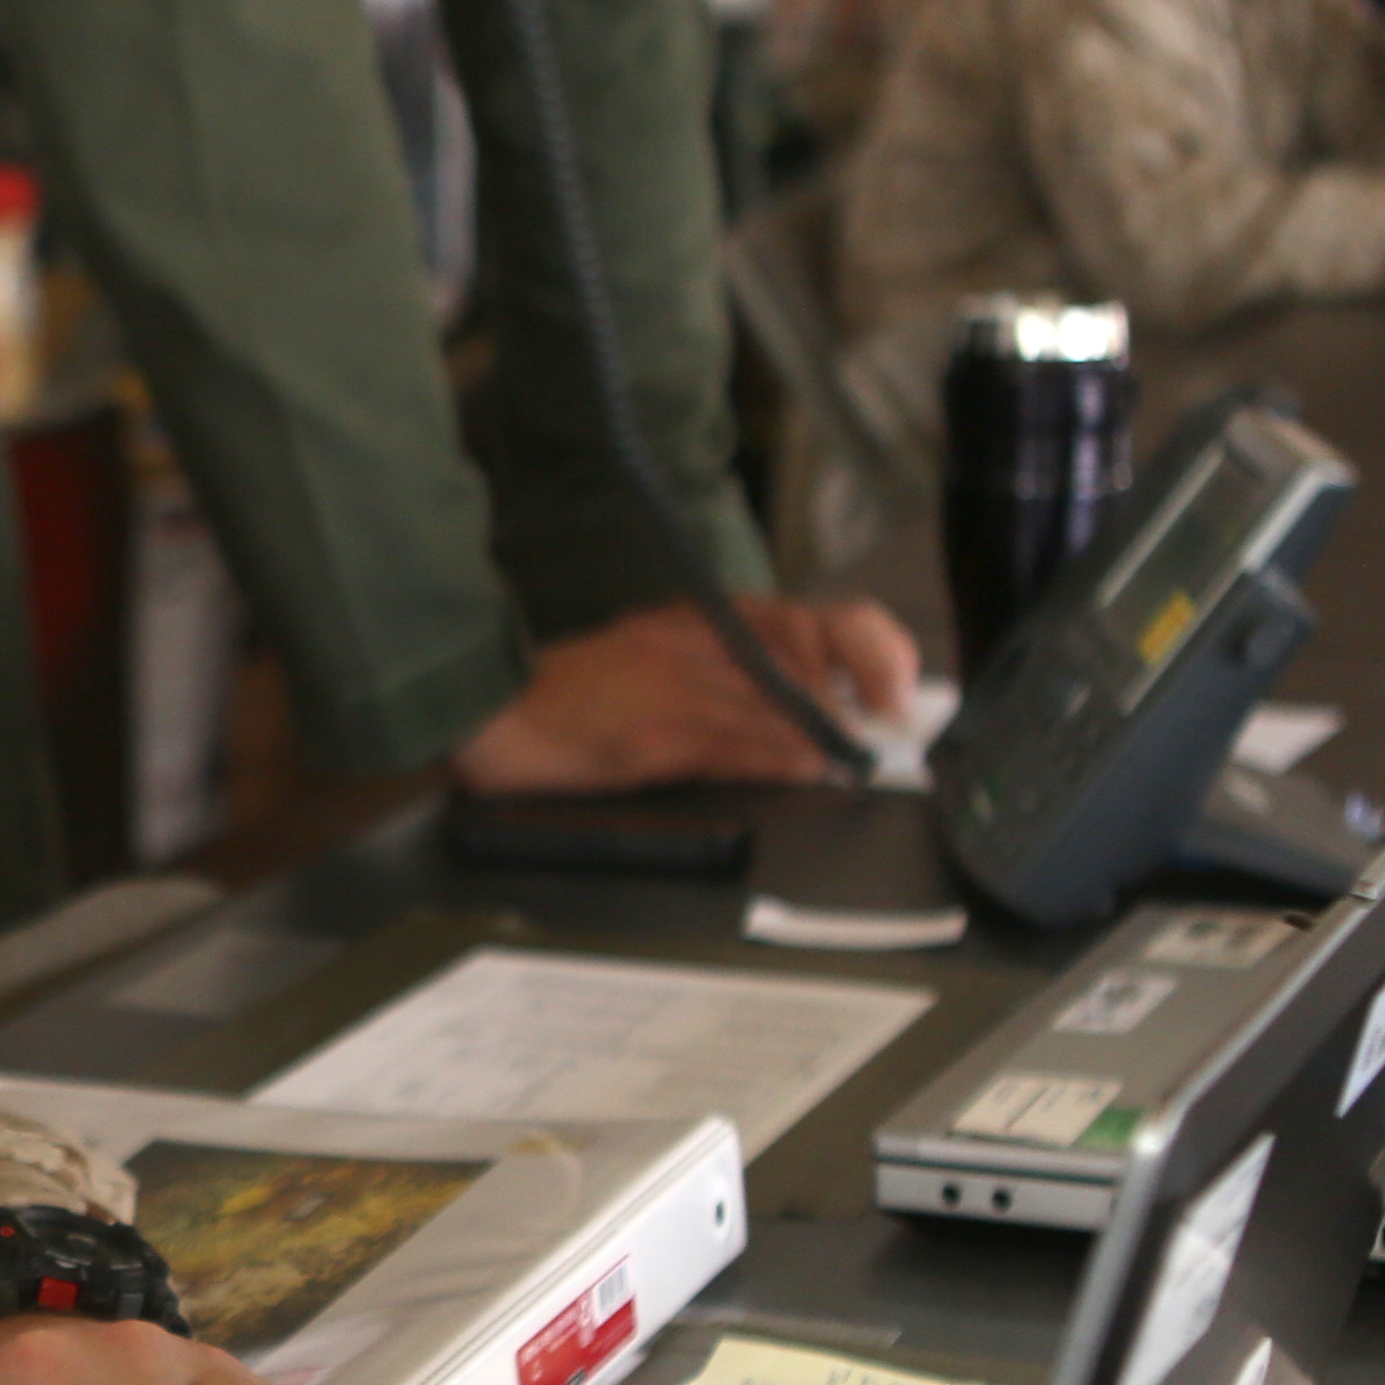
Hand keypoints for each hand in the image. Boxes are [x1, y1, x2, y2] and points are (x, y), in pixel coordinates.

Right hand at [447, 596, 924, 799]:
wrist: (494, 715)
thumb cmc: (571, 698)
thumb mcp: (656, 667)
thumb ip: (727, 685)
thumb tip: (805, 721)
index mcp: (696, 619)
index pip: (802, 617)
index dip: (860, 646)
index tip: (890, 686)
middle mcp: (693, 638)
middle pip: (804, 644)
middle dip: (861, 679)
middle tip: (891, 720)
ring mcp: (674, 681)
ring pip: (778, 695)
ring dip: (834, 725)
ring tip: (869, 750)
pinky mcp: (654, 731)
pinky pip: (734, 739)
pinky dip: (782, 752)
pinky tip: (813, 766)